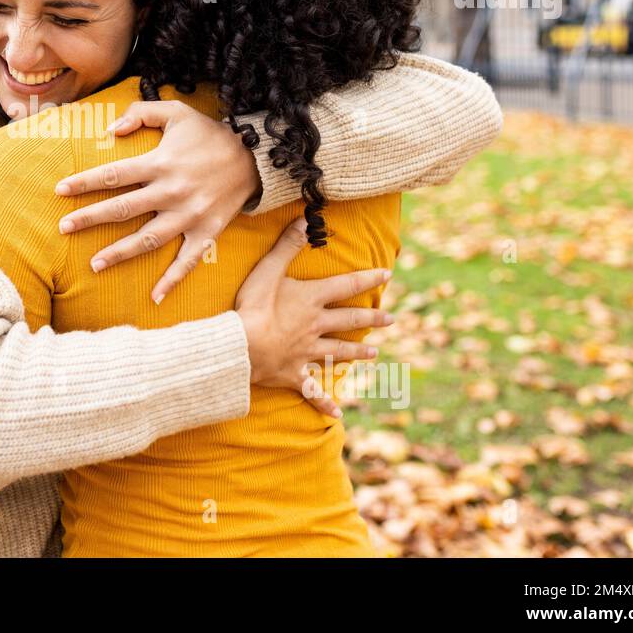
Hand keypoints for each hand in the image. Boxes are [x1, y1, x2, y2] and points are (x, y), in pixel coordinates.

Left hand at [54, 100, 261, 302]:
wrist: (256, 157)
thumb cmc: (210, 134)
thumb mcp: (177, 112)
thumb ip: (141, 113)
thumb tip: (110, 129)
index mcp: (160, 163)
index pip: (113, 175)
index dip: (84, 182)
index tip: (59, 191)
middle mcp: (172, 192)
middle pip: (122, 209)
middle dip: (89, 218)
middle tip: (62, 228)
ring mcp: (189, 215)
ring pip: (148, 239)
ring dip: (120, 253)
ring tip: (94, 265)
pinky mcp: (207, 232)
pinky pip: (187, 260)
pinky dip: (172, 279)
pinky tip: (154, 297)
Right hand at [235, 217, 392, 418]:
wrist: (241, 347)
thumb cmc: (252, 307)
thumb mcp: (268, 270)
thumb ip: (287, 245)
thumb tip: (306, 219)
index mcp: (311, 300)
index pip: (346, 286)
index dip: (367, 278)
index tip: (387, 273)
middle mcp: (316, 327)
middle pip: (349, 321)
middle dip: (371, 319)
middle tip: (391, 319)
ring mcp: (307, 353)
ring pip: (338, 353)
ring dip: (357, 352)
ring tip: (374, 353)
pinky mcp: (294, 375)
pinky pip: (313, 391)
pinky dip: (325, 402)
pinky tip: (338, 413)